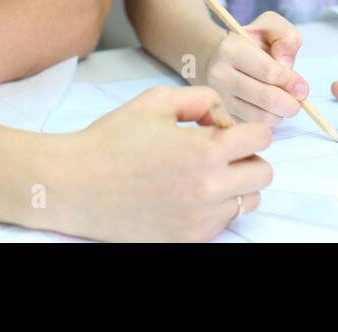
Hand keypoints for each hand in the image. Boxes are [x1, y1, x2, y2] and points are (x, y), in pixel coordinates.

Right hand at [57, 86, 272, 241]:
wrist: (75, 184)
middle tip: (219, 152)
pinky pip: (224, 222)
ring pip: (249, 201)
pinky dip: (216, 207)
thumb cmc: (113, 138)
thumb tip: (224, 117)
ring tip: (203, 174)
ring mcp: (200, 219)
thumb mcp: (157, 101)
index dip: (246, 128)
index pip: (261, 139)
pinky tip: (187, 194)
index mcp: (204, 150)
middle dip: (247, 157)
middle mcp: (209, 188)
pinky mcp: (189, 239)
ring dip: (236, 185)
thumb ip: (202, 99)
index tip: (225, 130)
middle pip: (263, 174)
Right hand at [204, 11, 306, 125]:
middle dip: (291, 102)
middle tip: (298, 100)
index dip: (292, 81)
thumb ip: (286, 37)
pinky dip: (269, 120)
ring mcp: (219, 98)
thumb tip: (287, 65)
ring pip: (263, 117)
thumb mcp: (270, 27)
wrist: (217, 58)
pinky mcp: (223, 115)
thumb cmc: (250, 43)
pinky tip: (268, 108)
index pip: (270, 72)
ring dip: (281, 113)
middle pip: (267, 98)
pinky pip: (256, 126)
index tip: (302, 87)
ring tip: (282, 101)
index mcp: (230, 49)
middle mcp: (219, 75)